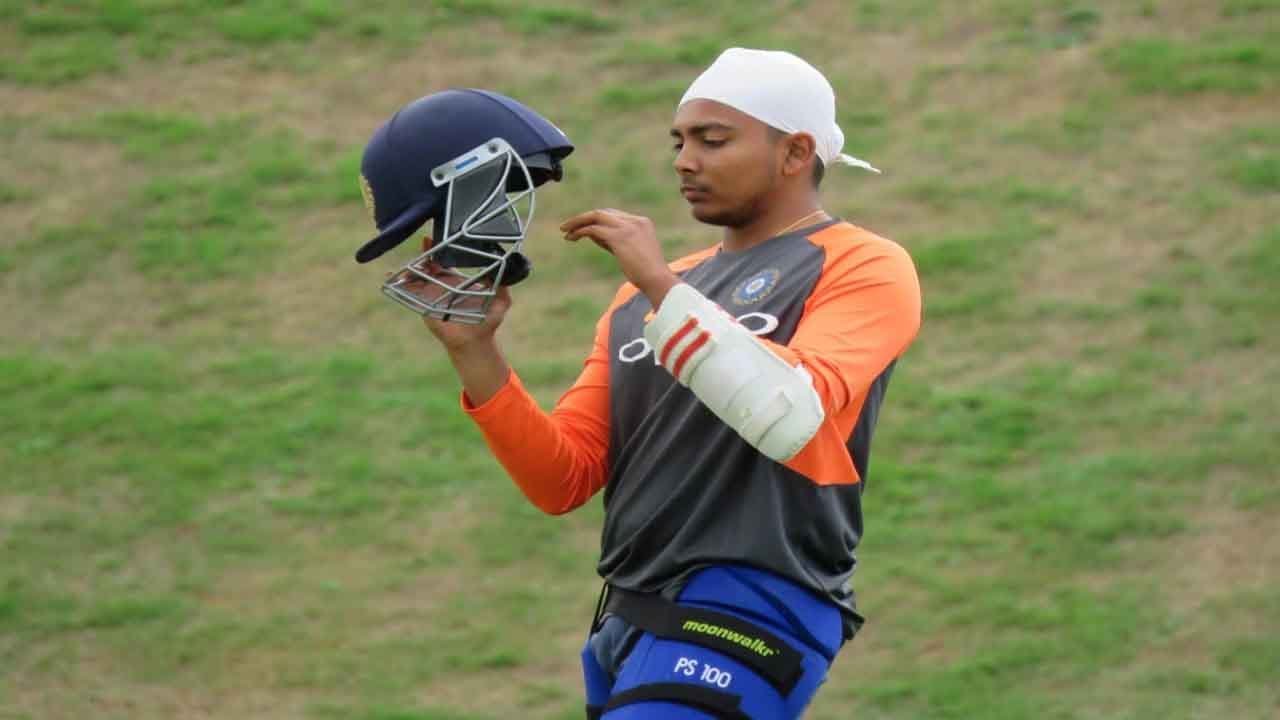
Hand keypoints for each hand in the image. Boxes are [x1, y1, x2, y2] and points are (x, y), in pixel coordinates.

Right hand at [395, 236, 512, 353]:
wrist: (475, 342)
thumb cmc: (487, 322)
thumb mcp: (501, 301)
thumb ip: (503, 285)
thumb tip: (504, 269)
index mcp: (456, 279)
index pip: (444, 259)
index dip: (439, 248)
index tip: (434, 238)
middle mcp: (441, 285)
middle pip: (427, 264)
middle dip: (423, 254)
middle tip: (424, 243)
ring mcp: (430, 295)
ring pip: (415, 277)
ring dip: (409, 267)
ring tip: (408, 262)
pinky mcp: (423, 306)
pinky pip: (408, 294)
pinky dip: (399, 284)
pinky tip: (390, 277)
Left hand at [560, 208, 678, 307]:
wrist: (658, 280)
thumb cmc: (647, 274)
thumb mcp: (632, 253)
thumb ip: (615, 242)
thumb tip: (595, 236)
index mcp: (642, 223)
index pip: (614, 215)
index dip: (597, 222)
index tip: (584, 231)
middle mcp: (635, 221)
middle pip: (604, 212)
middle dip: (585, 218)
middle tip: (568, 227)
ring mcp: (627, 227)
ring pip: (596, 216)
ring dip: (578, 222)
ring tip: (565, 231)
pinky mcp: (619, 236)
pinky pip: (594, 229)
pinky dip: (581, 231)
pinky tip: (571, 237)